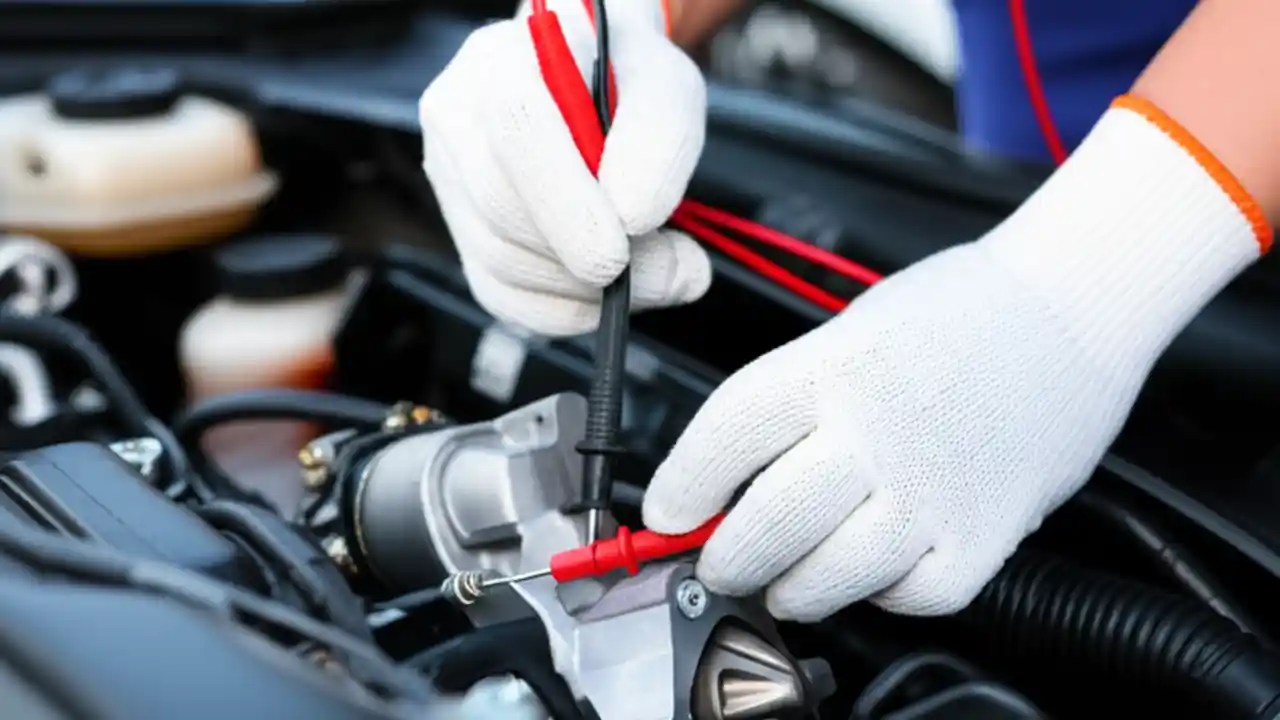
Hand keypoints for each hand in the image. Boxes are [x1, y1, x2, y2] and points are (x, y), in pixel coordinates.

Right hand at [419, 0, 711, 336]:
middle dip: (585, 257)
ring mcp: (451, 181)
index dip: (564, 199)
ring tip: (658, 268)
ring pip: (501, 261)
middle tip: (672, 268)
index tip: (618, 253)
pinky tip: (613, 292)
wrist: (597, 86)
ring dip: (587, 288)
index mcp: (500, 59)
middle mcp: (456, 117)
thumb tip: (635, 217)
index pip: (515, 128)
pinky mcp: (464, 234)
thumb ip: (661, 137)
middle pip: (498, 208)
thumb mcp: (666, 85)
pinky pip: (504, 296)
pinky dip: (568, 309)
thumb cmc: (627, 81)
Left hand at [642, 99, 1265, 621]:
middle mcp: (878, 429)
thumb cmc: (961, 313)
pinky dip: (881, 596)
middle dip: (725, 558)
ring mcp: (933, 489)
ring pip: (827, 577)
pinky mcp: (987, 534)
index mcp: (834, 365)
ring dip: (790, 590)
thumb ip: (791, 404)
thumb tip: (726, 478)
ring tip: (784, 581)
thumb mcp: (852, 330)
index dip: (683, 484)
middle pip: (765, 525)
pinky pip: (911, 597)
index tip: (667, 511)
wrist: (1074, 305)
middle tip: (720, 561)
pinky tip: (875, 568)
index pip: (724, 435)